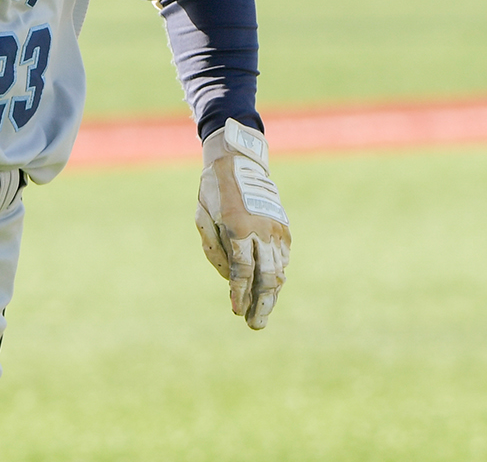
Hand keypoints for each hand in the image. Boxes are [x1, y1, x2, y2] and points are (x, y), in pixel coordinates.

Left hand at [195, 118, 290, 328]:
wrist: (239, 161)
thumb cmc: (213, 191)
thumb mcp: (203, 217)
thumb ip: (214, 250)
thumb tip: (230, 278)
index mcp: (238, 227)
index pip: (242, 271)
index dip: (240, 293)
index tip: (236, 311)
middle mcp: (262, 230)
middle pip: (266, 277)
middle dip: (261, 304)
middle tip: (255, 325)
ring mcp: (276, 229)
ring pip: (278, 270)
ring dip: (271, 295)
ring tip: (262, 313)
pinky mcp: (283, 227)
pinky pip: (283, 258)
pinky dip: (277, 275)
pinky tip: (269, 289)